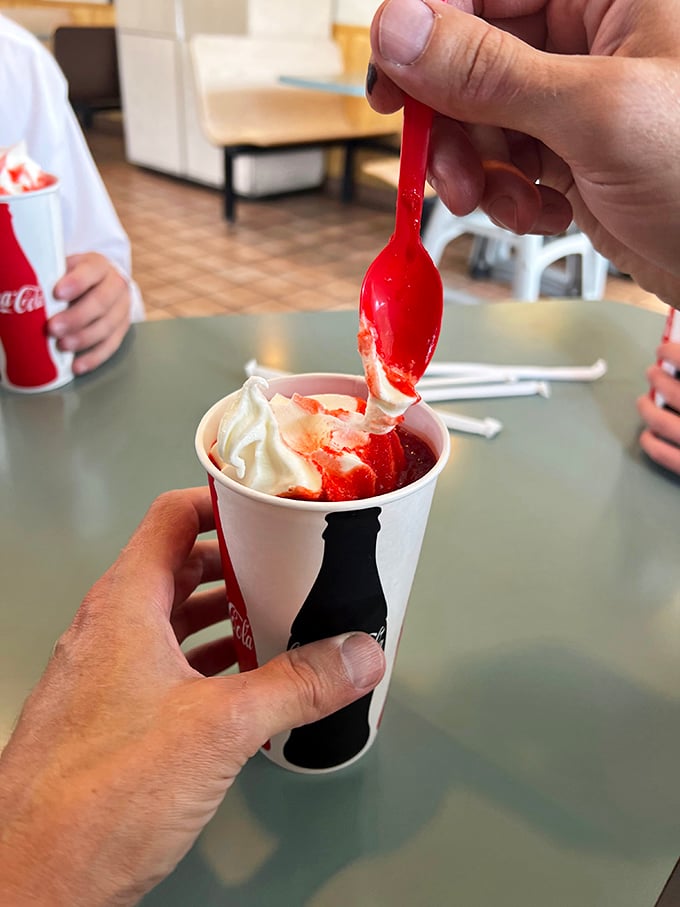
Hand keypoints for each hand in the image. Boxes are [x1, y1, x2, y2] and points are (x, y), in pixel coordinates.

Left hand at [0, 488, 384, 906]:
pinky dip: (206, 661)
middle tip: (286, 567)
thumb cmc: (97, 794)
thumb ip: (296, 685)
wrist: (35, 881)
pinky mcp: (110, 717)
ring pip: (172, 620)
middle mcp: (109, 630)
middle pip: (177, 567)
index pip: (171, 517)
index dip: (219, 501)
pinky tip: (242, 684)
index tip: (266, 506)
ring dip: (222, 616)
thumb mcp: (220, 727)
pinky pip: (165, 666)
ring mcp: (106, 674)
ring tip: (275, 621)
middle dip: (235, 564)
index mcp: (125, 605)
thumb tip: (353, 656)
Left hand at [47, 252, 131, 374]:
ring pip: (107, 327)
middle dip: (76, 318)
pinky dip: (93, 358)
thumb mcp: (66, 267)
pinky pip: (111, 346)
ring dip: (83, 339)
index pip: (91, 272)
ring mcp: (123, 309)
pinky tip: (78, 365)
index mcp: (99, 266)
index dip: (76, 283)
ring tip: (62, 346)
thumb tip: (33, 297)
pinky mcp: (123, 329)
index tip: (57, 294)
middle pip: (101, 303)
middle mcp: (116, 286)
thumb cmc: (75, 276)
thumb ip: (55, 278)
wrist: (101, 281)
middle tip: (53, 328)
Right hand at [367, 0, 679, 305]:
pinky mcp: (572, 151)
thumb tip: (402, 32)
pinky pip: (506, 159)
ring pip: (481, 114)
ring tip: (497, 200)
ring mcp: (578, 97)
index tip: (390, 74)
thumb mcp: (597, 114)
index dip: (427, 23)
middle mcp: (593, 34)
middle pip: (473, 52)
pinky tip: (539, 211)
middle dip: (450, 117)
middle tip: (439, 161)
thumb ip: (489, 71)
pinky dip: (507, 194)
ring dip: (475, 167)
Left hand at [637, 343, 679, 473]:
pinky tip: (648, 434)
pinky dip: (650, 442)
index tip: (664, 349)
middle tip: (652, 372)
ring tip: (644, 401)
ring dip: (648, 408)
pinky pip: (663, 454)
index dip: (675, 353)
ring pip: (662, 421)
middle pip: (674, 391)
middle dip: (658, 378)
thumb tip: (678, 358)